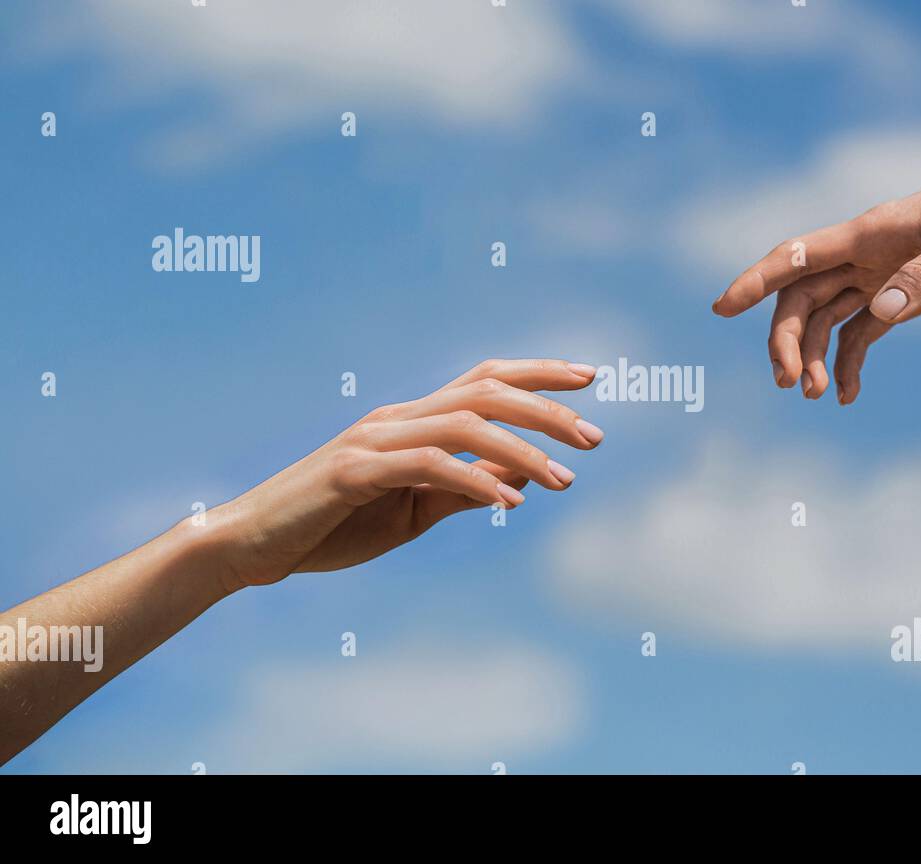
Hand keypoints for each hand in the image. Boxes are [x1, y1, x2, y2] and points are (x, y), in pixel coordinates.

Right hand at [209, 359, 604, 586]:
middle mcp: (398, 417)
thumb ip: (465, 488)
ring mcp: (374, 439)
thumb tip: (524, 478)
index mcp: (413, 420)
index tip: (590, 376)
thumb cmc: (335, 524)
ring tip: (566, 480)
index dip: (537, 372)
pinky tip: (509, 506)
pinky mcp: (354, 471)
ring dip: (523, 450)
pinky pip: (428, 467)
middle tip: (595, 437)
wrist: (254, 544)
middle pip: (484, 390)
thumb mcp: (416, 509)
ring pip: (464, 424)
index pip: (485, 379)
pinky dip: (474, 482)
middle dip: (546, 408)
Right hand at [711, 152, 920, 404]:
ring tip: (819, 396)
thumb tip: (880, 312)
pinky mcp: (899, 296)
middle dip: (787, 340)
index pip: (797, 257)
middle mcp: (863, 254)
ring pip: (824, 318)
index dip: (756, 280)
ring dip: (814, 356)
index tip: (722, 307)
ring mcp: (878, 275)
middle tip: (792, 384)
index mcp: (868, 232)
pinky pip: (859, 333)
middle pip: (801, 298)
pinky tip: (849, 395)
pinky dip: (848, 363)